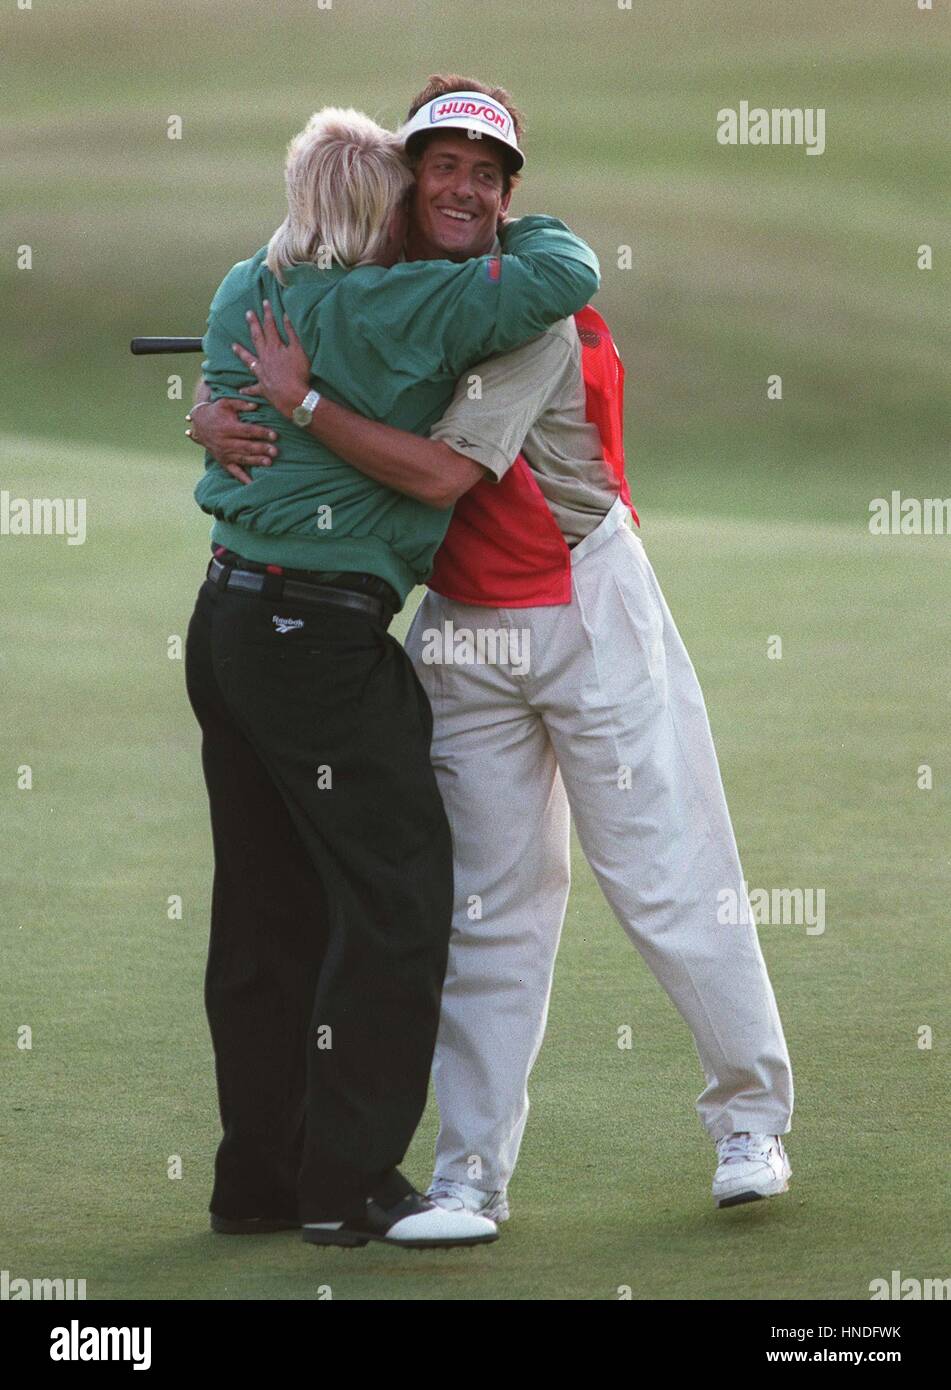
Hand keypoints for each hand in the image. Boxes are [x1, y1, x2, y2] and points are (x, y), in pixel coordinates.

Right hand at [186, 397, 277, 485]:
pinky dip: (242, 478)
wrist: (199, 423)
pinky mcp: (223, 461)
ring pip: (242, 458)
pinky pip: (233, 471)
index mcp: (228, 427)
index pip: (248, 431)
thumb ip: (240, 403)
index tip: (274, 435)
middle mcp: (225, 442)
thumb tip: (255, 405)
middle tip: (275, 451)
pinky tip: (252, 483)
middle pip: (246, 446)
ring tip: (269, 463)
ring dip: (256, 461)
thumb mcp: (225, 402)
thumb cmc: (216, 411)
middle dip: (261, 449)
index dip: (261, 433)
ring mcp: (224, 453)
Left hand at [232, 300, 311, 420]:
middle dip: (253, 325)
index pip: (270, 326)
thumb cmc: (298, 373)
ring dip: (241, 353)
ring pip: (249, 360)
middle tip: (247, 314)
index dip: (267, 314)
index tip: (264, 302)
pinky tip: (240, 390)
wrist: (292, 396)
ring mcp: (262, 372)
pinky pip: (253, 388)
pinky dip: (247, 389)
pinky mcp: (263, 387)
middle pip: (257, 338)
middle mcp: (264, 357)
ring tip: (233, 346)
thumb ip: (292, 333)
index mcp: (274, 347)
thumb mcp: (299, 350)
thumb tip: (286, 316)